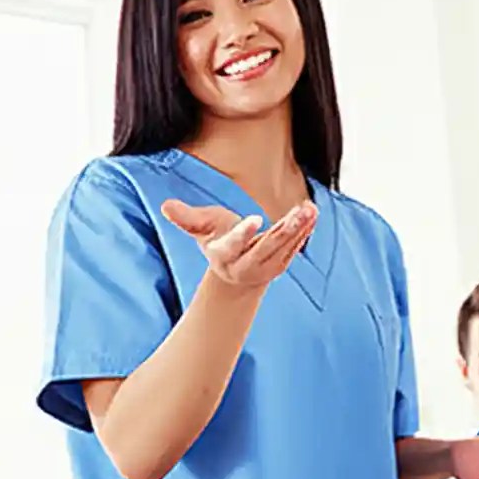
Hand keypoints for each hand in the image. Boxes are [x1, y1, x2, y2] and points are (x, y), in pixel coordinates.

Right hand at [161, 199, 316, 287]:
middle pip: (266, 248)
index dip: (244, 233)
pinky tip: (312, 213)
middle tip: (300, 212)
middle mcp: (245, 264)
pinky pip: (294, 247)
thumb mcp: (201, 228)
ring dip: (300, 228)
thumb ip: (187, 218)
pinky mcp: (281, 264)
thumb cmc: (217, 239)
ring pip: (284, 247)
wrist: (234, 271)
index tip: (257, 220)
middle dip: (285, 230)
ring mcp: (266, 267)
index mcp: (223, 255)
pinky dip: (305, 230)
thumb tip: (166, 206)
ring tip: (310, 208)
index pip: (233, 244)